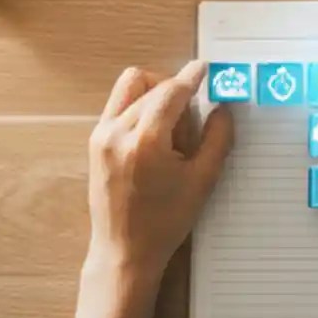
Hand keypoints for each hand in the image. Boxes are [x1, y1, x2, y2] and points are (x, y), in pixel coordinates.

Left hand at [86, 61, 234, 277]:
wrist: (124, 250)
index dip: (191, 76)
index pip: (171, 91)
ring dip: (155, 93)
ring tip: (171, 127)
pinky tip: (155, 135)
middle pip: (150, 84)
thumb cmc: (166, 221)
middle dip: (175, 92)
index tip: (204, 68)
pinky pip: (119, 105)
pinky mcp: (94, 142)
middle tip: (191, 122)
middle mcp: (117, 131)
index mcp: (146, 141)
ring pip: (130, 87)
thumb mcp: (203, 180)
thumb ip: (217, 138)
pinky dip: (140, 106)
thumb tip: (222, 108)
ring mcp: (101, 135)